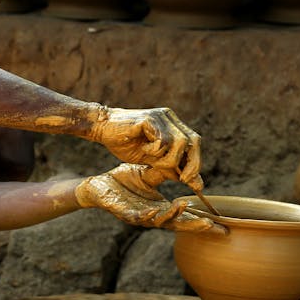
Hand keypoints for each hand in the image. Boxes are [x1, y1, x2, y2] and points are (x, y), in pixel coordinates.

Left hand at [75, 164, 222, 233]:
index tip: (221, 225)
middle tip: (212, 225)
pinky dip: (147, 216)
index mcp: (160, 209)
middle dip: (194, 226)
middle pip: (177, 225)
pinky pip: (136, 217)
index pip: (185, 218)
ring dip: (172, 216)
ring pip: (159, 222)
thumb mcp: (147, 176)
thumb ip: (164, 175)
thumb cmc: (123, 183)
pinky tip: (154, 211)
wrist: (97, 186)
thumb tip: (183, 168)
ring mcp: (138, 217)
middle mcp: (152, 217)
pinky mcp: (123, 214)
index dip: (202, 221)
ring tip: (184, 205)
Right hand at [89, 107, 204, 191]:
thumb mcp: (151, 159)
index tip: (193, 183)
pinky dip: (155, 151)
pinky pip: (162, 141)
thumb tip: (192, 182)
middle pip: (193, 140)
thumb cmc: (125, 143)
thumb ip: (171, 167)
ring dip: (169, 159)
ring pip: (180, 142)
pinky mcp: (150, 119)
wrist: (102, 128)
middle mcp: (169, 118)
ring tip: (153, 160)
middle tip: (183, 180)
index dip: (196, 162)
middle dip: (192, 163)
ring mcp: (161, 116)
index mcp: (172, 125)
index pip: (194, 142)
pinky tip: (143, 150)